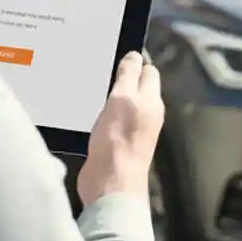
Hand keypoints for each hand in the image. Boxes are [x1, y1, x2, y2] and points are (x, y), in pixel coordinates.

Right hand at [77, 51, 164, 206]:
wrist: (110, 185)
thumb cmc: (119, 144)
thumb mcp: (123, 99)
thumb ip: (129, 76)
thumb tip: (134, 56)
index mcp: (151, 101)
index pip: (148, 71)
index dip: (133, 61)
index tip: (114, 55)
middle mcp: (145, 115)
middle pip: (135, 86)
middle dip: (120, 78)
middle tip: (100, 73)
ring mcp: (131, 131)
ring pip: (122, 104)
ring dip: (108, 98)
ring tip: (92, 92)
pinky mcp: (115, 144)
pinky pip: (110, 121)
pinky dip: (101, 115)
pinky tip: (89, 115)